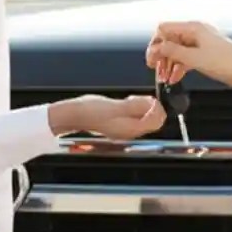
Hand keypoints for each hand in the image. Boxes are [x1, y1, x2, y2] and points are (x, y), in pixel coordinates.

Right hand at [48, 94, 165, 139]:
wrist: (74, 114)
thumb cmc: (90, 110)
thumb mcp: (116, 105)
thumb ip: (136, 106)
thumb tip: (152, 104)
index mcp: (131, 129)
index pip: (157, 121)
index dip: (156, 107)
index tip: (148, 98)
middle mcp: (130, 132)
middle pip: (152, 120)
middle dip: (149, 106)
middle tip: (136, 99)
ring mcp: (124, 129)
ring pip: (144, 117)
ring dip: (141, 106)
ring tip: (128, 100)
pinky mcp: (118, 124)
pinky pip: (134, 116)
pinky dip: (133, 108)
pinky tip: (123, 103)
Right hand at [145, 20, 231, 87]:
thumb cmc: (228, 63)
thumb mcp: (195, 58)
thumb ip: (173, 52)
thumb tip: (157, 47)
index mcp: (193, 28)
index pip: (164, 29)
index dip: (156, 44)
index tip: (152, 60)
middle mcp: (197, 32)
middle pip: (170, 40)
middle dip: (162, 55)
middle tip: (156, 71)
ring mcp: (203, 42)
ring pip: (178, 50)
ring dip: (170, 63)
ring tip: (165, 78)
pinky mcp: (208, 53)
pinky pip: (188, 56)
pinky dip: (180, 66)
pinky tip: (176, 77)